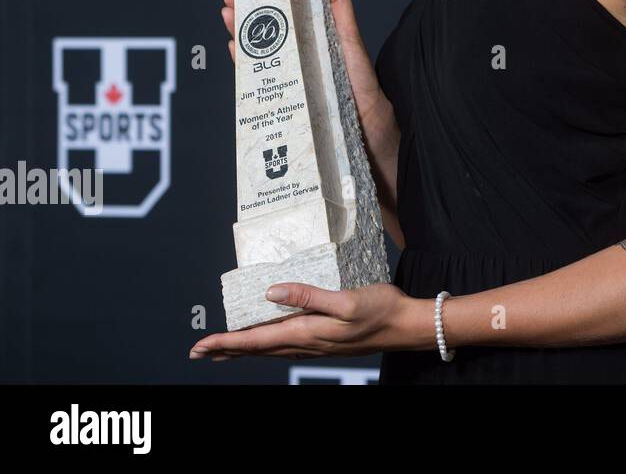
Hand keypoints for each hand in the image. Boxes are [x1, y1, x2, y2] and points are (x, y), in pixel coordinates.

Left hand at [189, 283, 428, 360]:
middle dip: (227, 349)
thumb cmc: (381, 309)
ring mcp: (317, 344)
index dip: (226, 342)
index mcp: (307, 332)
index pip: (257, 340)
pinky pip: (286, 346)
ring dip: (244, 350)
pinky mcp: (325, 340)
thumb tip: (271, 292)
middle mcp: (307, 342)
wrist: (406, 325)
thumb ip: (308, 296)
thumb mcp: (346, 299)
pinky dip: (266, 346)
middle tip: (199, 352)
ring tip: (224, 349)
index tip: (201, 344)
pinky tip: (268, 342)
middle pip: (258, 349)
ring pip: (270, 349)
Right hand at [219, 0, 392, 140]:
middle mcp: (297, 56)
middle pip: (264, 32)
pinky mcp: (283, 97)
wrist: (368, 126)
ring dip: (241, 34)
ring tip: (229, 16)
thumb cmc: (362, 81)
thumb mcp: (349, 37)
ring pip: (258, 52)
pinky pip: (258, 80)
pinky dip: (245, 65)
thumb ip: (339, 3)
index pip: (282, 14)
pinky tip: (237, 51)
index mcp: (311, 38)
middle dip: (244, 13)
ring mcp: (288, 76)